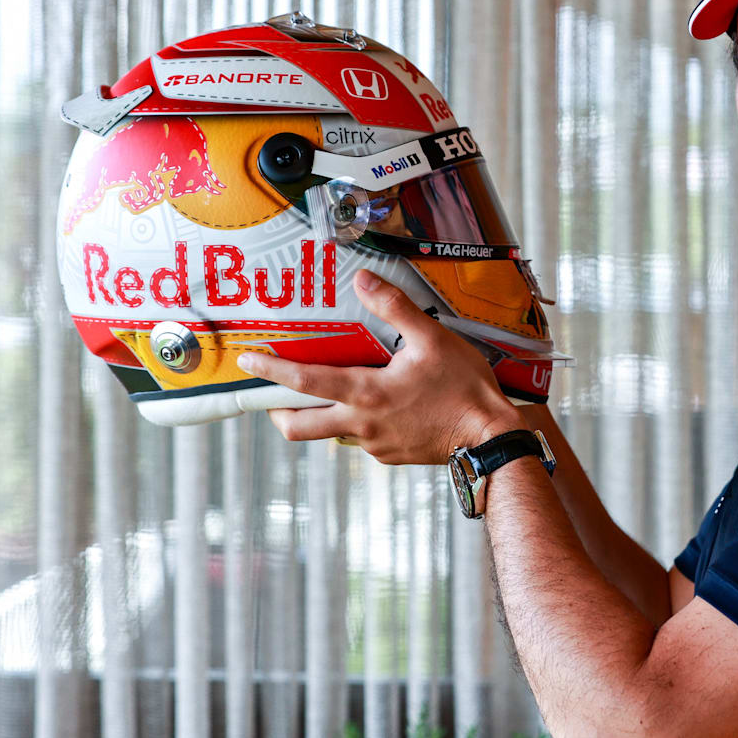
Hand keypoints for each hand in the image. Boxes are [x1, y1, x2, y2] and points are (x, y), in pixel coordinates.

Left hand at [238, 269, 524, 463]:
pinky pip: (363, 439)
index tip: (247, 361)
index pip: (305, 381)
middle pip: (299, 427)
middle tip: (275, 397)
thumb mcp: (433, 339)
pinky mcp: (391, 456)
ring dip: (325, 414)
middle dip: (279, 413)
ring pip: (332, 432)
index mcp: (366, 393)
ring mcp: (376, 445)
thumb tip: (364, 281)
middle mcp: (362, 424)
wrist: (490, 439)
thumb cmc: (465, 388)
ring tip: (336, 393)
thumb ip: (395, 308)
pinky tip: (382, 407)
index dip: (271, 370)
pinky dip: (360, 422)